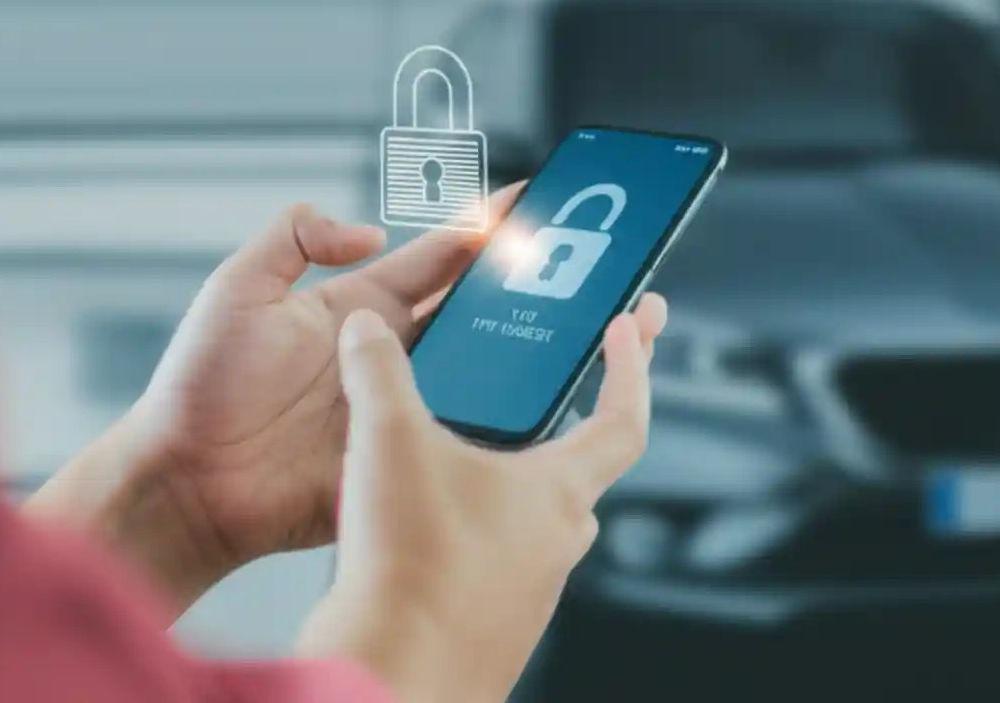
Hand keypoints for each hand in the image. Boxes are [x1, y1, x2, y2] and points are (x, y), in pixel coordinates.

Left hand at [27, 185, 522, 612]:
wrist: (190, 480)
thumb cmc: (201, 386)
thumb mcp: (238, 288)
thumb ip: (294, 237)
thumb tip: (372, 230)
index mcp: (359, 307)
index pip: (438, 258)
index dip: (483, 229)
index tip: (528, 202)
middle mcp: (390, 353)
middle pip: (472, 312)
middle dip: (521, 288)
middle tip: (573, 266)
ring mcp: (400, 404)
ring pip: (478, 372)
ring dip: (519, 352)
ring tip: (570, 330)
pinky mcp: (402, 455)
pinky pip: (459, 434)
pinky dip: (497, 421)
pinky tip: (531, 408)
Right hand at [296, 300, 666, 702]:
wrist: (387, 677)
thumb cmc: (409, 568)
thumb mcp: (389, 441)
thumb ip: (380, 373)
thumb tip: (367, 331)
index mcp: (556, 495)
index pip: (624, 421)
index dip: (633, 369)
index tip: (630, 331)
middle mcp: (554, 545)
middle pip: (579, 471)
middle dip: (569, 421)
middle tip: (552, 384)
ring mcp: (526, 591)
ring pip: (530, 521)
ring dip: (511, 483)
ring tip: (464, 452)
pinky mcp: (489, 624)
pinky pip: (492, 564)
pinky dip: (472, 532)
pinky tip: (425, 523)